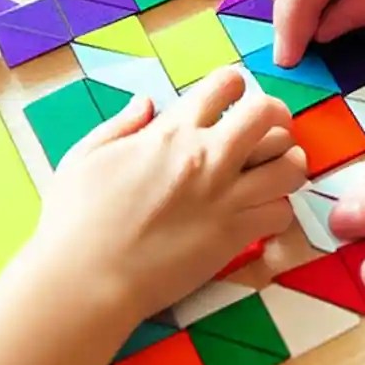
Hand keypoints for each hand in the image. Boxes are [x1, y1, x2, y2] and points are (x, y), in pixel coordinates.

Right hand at [40, 68, 307, 320]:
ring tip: (275, 172)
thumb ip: (122, 125)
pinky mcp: (234, 237)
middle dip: (276, 115)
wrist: (86, 278)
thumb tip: (146, 103)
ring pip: (290, 165)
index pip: (226, 85)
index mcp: (172, 132)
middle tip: (269, 130)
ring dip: (288, 164)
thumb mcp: (86, 156)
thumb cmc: (75, 219)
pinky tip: (261, 214)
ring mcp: (225, 198)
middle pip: (269, 114)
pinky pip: (281, 213)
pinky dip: (278, 211)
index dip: (234, 87)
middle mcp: (207, 157)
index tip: (231, 101)